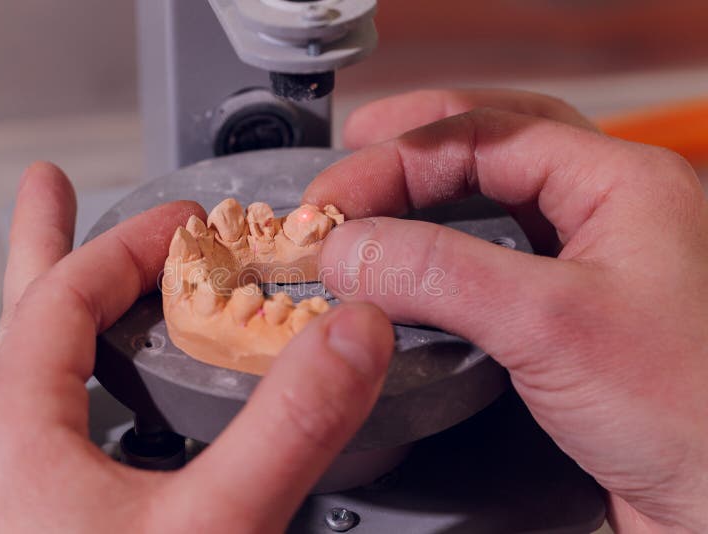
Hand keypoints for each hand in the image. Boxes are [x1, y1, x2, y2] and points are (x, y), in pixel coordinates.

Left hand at [0, 163, 393, 532]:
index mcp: (11, 442)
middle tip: (50, 188)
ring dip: (33, 330)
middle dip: (42, 244)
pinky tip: (66, 431)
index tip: (187, 220)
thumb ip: (291, 426)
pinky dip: (34, 405)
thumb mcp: (219, 529)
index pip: (66, 296)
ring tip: (60, 300)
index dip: (131, 243)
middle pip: (10, 322)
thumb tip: (350, 335)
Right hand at [304, 89, 707, 532]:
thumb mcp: (551, 325)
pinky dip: (444, 252)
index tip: (334, 199)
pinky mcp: (569, 317)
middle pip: (495, 145)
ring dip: (431, 191)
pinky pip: (495, 261)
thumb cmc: (695, 416)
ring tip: (375, 194)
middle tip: (353, 150)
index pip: (486, 135)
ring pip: (496, 199)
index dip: (397, 158)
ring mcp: (590, 263)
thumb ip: (440, 275)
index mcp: (621, 183)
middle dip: (417, 144)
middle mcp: (608, 212)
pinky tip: (415, 263)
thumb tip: (352, 249)